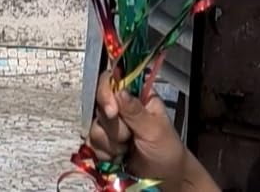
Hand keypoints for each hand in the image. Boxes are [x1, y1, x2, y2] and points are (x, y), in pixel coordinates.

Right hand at [88, 71, 187, 191]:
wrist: (164, 179)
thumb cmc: (166, 150)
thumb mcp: (155, 129)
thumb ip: (136, 111)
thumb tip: (119, 90)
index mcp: (137, 95)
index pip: (114, 80)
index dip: (107, 92)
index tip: (112, 111)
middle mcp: (121, 106)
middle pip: (100, 104)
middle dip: (113, 126)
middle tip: (129, 138)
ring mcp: (111, 125)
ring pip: (95, 126)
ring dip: (111, 143)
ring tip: (127, 149)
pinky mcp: (103, 144)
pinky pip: (93, 143)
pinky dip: (105, 153)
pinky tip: (118, 158)